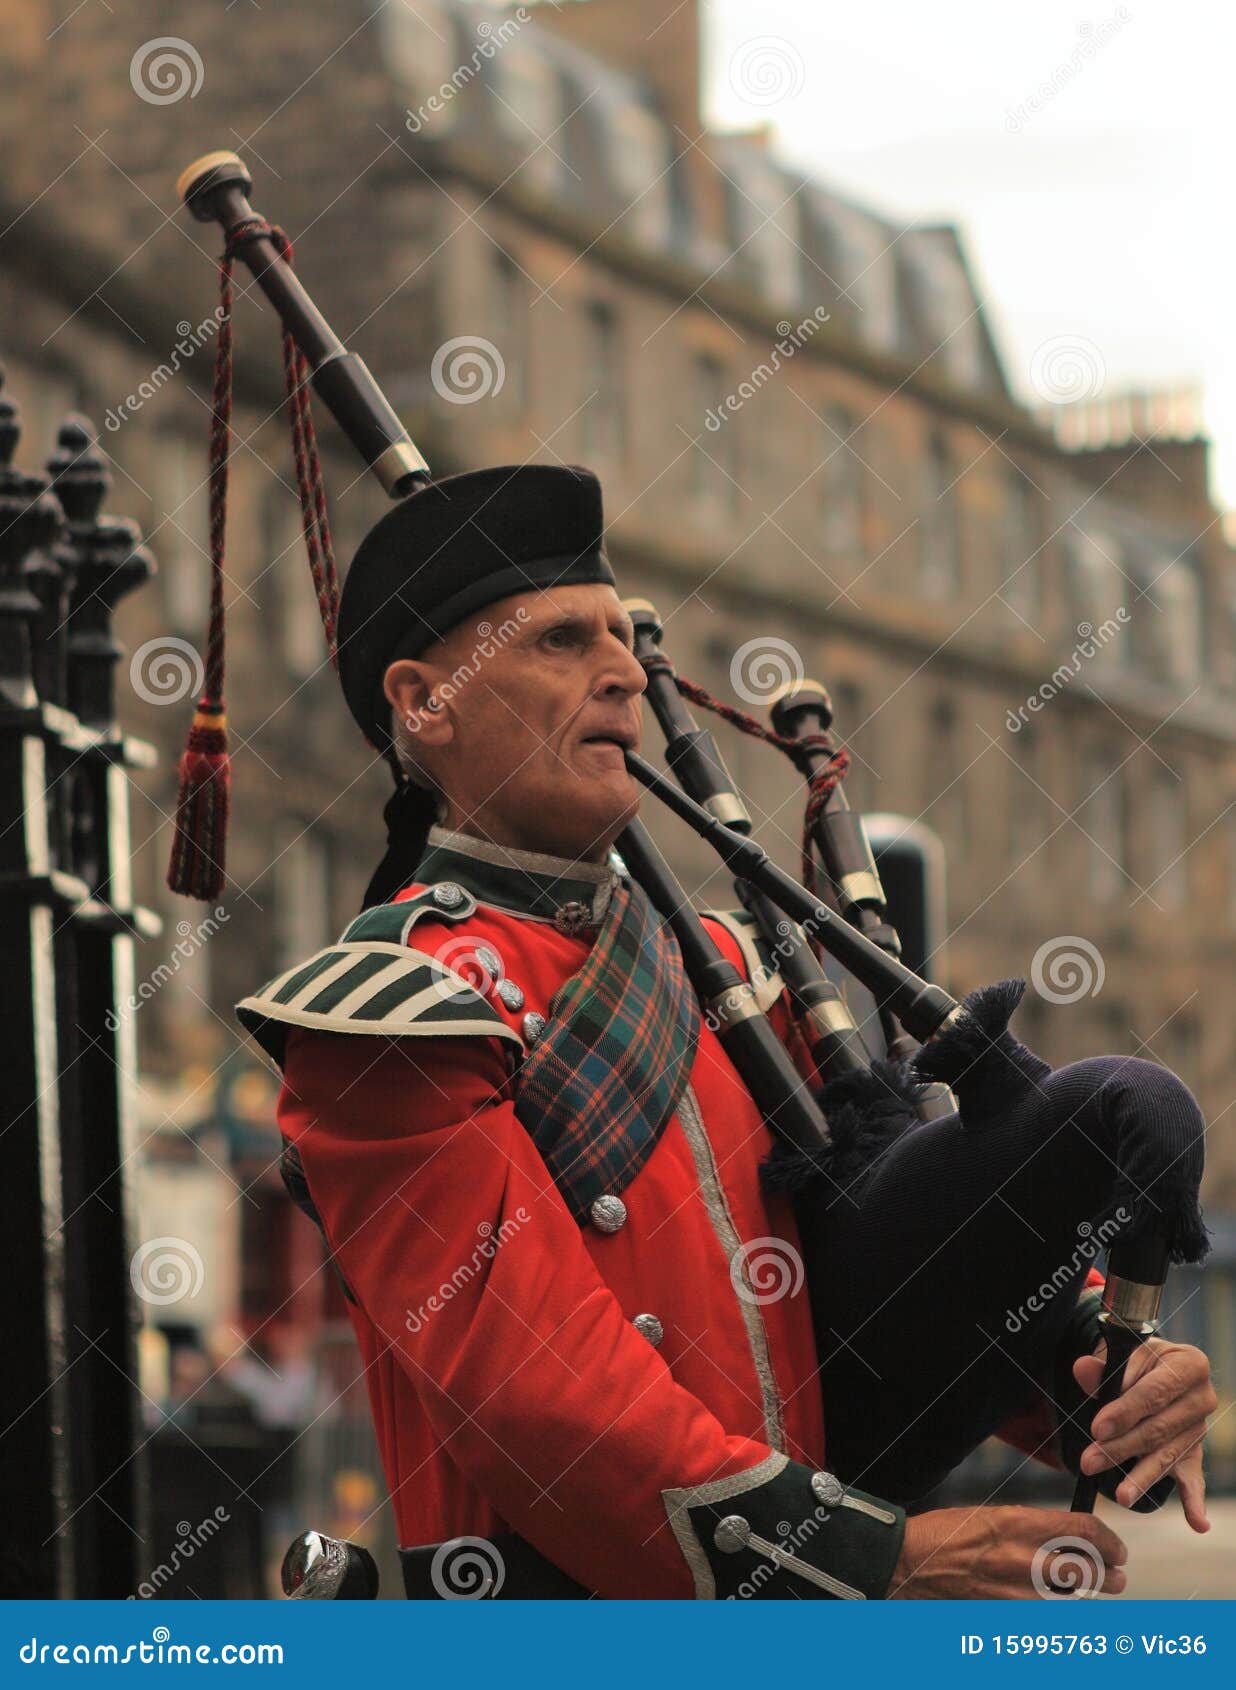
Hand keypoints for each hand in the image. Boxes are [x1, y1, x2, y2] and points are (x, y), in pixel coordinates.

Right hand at [889, 1506, 1127, 1599]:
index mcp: (1019, 1523)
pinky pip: (1048, 1617)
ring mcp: (1017, 1592)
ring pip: (1074, 1598)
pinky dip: (1061, 1612)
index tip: (1115, 1546)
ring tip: (1100, 1589)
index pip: (1084, 1529)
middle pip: (1088, 1569)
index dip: (1108, 1539)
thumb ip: (1032, 1530)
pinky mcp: (1008, 1616)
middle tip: (1118, 1574)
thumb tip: (1067, 1540)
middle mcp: (1024, 1558)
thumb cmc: (948, 1534)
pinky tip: (1065, 1609)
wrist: (912, 1563)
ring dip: (1090, 1593)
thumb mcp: (994, 1517)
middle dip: (1110, 1573)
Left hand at [1074, 1337, 1215, 1529]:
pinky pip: (1194, 1478)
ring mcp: (1199, 1428)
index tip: (1098, 1429)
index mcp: (1189, 1364)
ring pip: (1167, 1455)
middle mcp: (1201, 1398)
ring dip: (1142, 1477)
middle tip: (1090, 1462)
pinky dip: (1195, 1501)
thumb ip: (1103, 1367)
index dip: (1125, 1411)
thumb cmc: (1134, 1361)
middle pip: (1159, 1429)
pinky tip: (1198, 1524)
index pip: (1154, 1392)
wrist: (1151, 1369)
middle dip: (1121, 1448)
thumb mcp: (1120, 1355)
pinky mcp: (1193, 1453)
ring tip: (1122, 1496)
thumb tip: (1083, 1369)